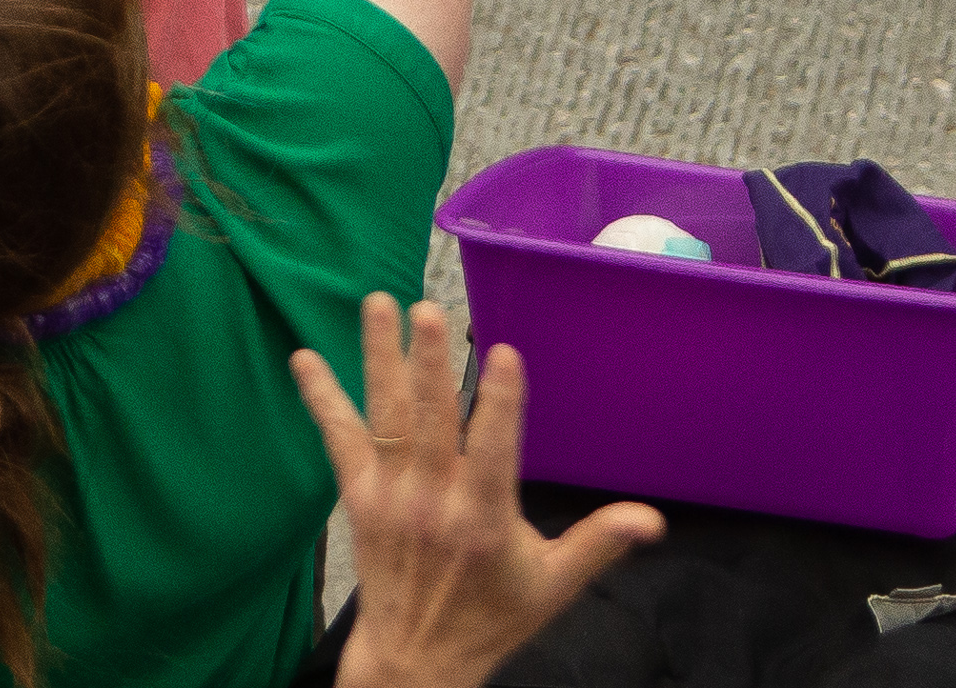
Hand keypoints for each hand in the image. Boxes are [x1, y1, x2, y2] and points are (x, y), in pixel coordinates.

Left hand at [294, 294, 659, 687]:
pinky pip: (338, 440)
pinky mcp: (357, 498)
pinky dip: (321, 398)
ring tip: (377, 304)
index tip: (504, 352)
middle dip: (428, 365)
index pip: (493, 450)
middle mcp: (433, 501)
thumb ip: (598, 543)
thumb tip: (653, 519)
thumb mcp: (552, 586)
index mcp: (483, 519)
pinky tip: (303, 358)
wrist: (415, 660)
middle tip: (427, 311)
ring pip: (385, 417)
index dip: (500, 402)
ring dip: (380, 359)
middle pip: (430, 422)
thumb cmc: (492, 616)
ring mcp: (390, 497)